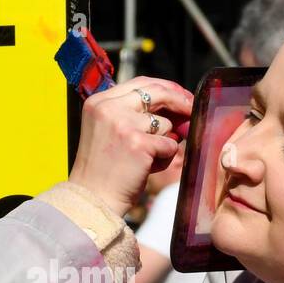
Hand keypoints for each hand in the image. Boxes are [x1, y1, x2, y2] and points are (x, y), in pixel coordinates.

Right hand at [70, 77, 192, 217]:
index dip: (166, 88)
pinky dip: (164, 159)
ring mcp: (124, 124)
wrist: (92, 199)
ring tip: (145, 161)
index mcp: (99, 102)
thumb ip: (134, 114)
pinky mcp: (139, 143)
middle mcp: (109, 108)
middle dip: (180, 101)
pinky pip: (169, 145)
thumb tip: (178, 106)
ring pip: (166, 124)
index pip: (140, 83)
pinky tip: (147, 169)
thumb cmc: (103, 170)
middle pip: (158, 93)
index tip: (181, 96)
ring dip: (164, 143)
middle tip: (191, 111)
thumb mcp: (108, 130)